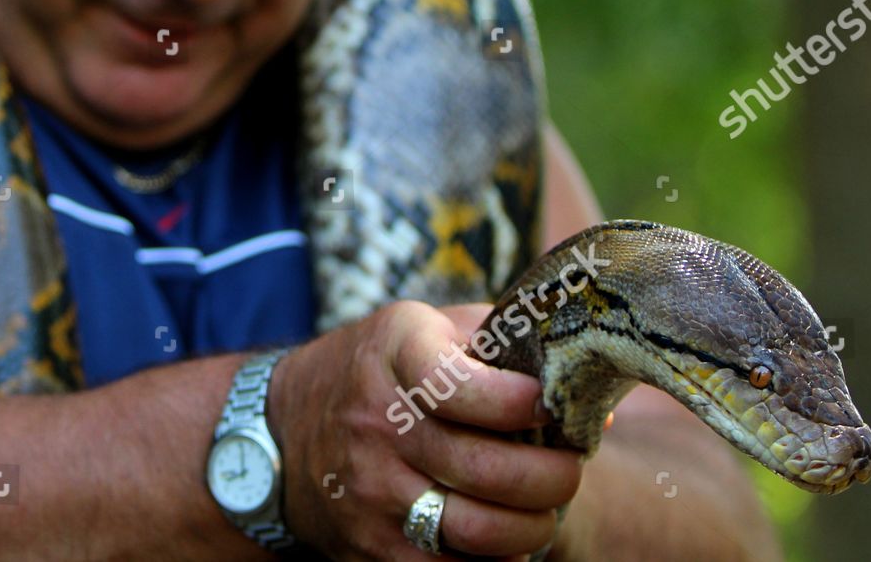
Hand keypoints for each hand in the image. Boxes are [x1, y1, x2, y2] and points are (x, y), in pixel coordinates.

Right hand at [267, 301, 583, 559]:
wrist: (284, 426)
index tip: (547, 405)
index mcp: (394, 354)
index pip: (458, 385)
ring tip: (545, 509)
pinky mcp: (369, 543)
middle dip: (551, 477)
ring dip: (532, 527)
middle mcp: (375, 421)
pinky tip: (508, 539)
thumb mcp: (427, 329)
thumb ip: (501, 344)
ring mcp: (370, 488)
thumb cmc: (383, 370)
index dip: (517, 402)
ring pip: (475, 529)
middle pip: (483, 469)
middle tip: (569, 470)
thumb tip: (586, 397)